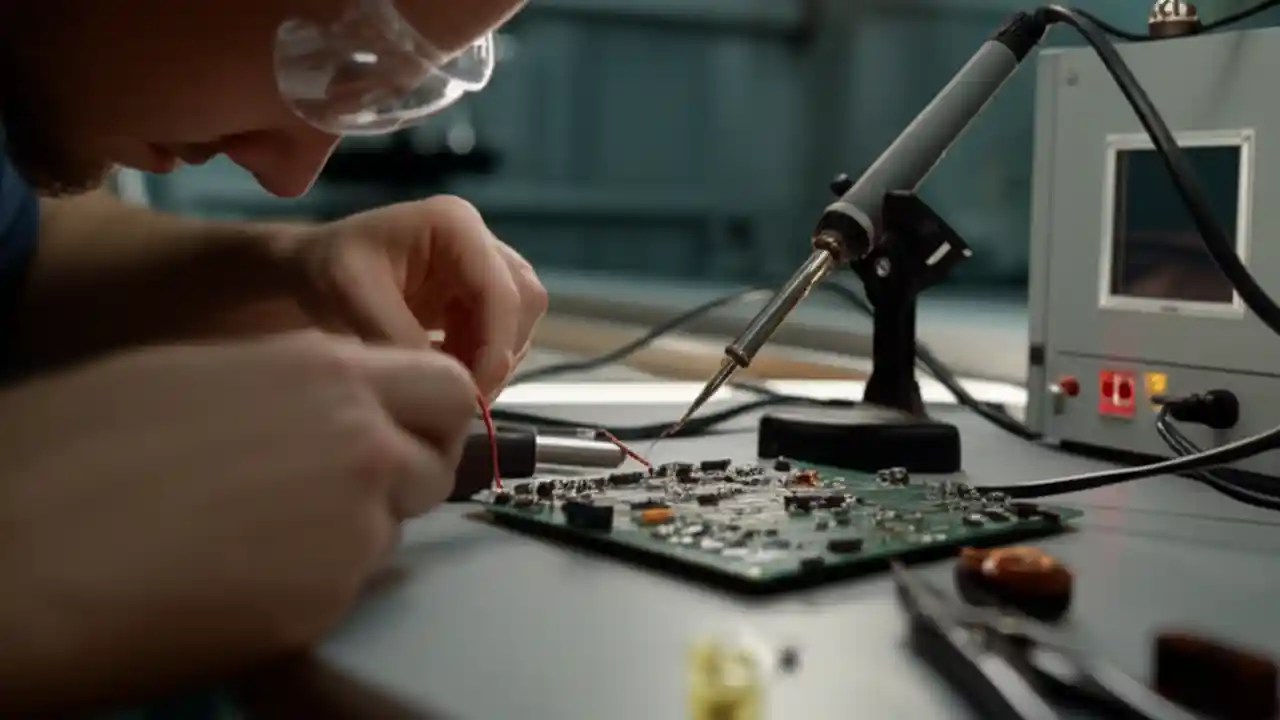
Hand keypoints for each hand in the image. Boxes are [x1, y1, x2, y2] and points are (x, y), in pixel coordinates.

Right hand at [0, 331, 474, 714]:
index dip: (430, 414)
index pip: (447, 386)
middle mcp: (360, 444)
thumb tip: (331, 408)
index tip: (408, 430)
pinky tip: (241, 578)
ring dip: (356, 530)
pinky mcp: (325, 606)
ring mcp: (351, 529)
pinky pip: (349, 587)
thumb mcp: (197, 376)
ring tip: (264, 533)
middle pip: (439, 461)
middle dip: (411, 472)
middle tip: (347, 489)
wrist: (19, 549)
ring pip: (395, 528)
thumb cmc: (73, 451)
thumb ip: (291, 388)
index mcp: (326, 371)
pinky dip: (314, 585)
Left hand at [278, 196, 547, 398]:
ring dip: (492, 358)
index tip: (471, 392)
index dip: (496, 345)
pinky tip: (445, 371)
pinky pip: (502, 331)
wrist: (307, 275)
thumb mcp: (353, 299)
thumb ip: (401, 338)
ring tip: (447, 382)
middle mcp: (479, 239)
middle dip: (498, 353)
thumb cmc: (324, 273)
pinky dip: (481, 358)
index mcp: (454, 224)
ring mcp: (482, 266)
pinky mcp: (477, 293)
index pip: (501, 290)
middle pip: (525, 302)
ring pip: (521, 320)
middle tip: (462, 393)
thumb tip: (449, 385)